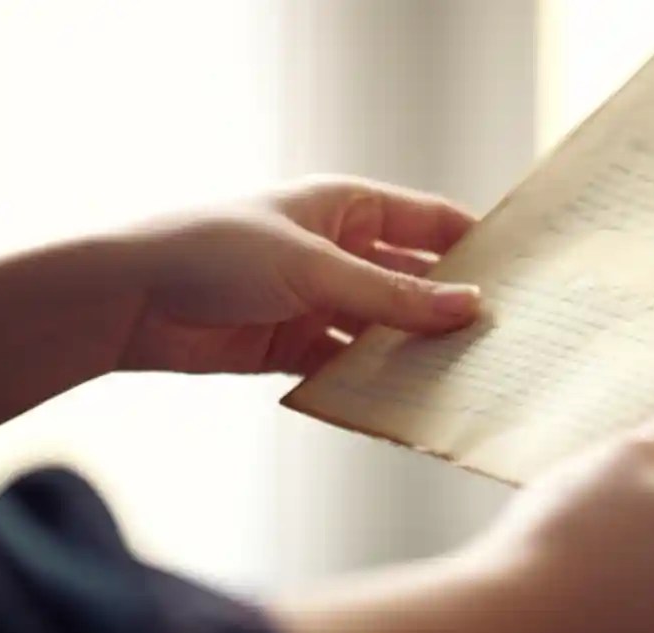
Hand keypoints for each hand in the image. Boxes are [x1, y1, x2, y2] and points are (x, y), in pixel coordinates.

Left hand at [118, 175, 481, 375]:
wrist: (127, 303)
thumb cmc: (214, 253)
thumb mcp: (315, 268)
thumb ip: (393, 295)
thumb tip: (470, 307)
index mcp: (347, 207)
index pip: (430, 219)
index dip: (477, 243)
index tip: (526, 275)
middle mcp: (339, 251)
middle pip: (413, 279)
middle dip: (451, 307)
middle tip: (504, 339)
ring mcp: (318, 301)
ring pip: (385, 329)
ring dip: (414, 353)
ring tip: (466, 380)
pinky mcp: (294, 347)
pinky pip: (348, 365)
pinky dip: (372, 383)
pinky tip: (406, 403)